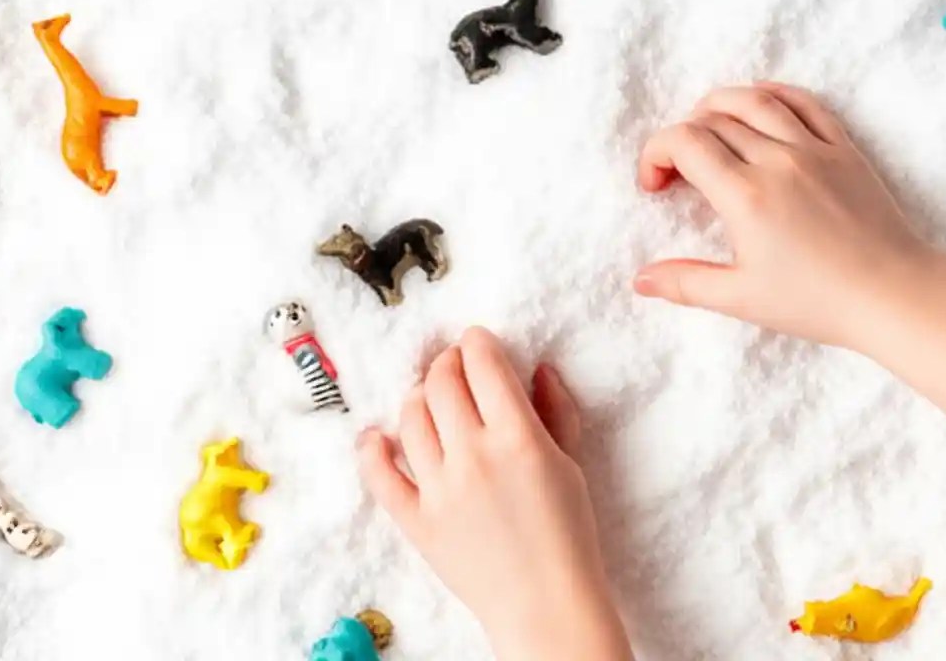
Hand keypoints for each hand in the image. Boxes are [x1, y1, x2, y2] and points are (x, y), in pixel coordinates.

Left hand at [356, 327, 631, 660]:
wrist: (545, 604)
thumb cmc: (568, 534)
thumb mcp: (572, 464)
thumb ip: (556, 411)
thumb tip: (538, 369)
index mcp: (518, 437)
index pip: (483, 365)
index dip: (476, 342)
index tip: (476, 340)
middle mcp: (472, 455)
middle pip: (441, 382)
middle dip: (447, 362)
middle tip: (453, 364)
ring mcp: (438, 488)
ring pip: (410, 416)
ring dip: (418, 396)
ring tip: (429, 399)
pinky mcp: (415, 519)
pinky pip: (379, 474)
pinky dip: (372, 448)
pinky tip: (376, 437)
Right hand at [634, 82, 938, 351]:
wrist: (893, 294)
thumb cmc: (818, 301)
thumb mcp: (742, 299)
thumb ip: (686, 283)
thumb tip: (640, 279)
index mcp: (745, 196)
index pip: (684, 143)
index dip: (656, 153)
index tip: (656, 185)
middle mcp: (776, 160)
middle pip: (712, 119)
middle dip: (681, 136)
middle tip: (677, 172)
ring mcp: (813, 149)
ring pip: (754, 100)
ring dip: (719, 105)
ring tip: (706, 127)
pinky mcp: (843, 148)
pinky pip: (804, 103)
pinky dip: (772, 94)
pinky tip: (758, 102)